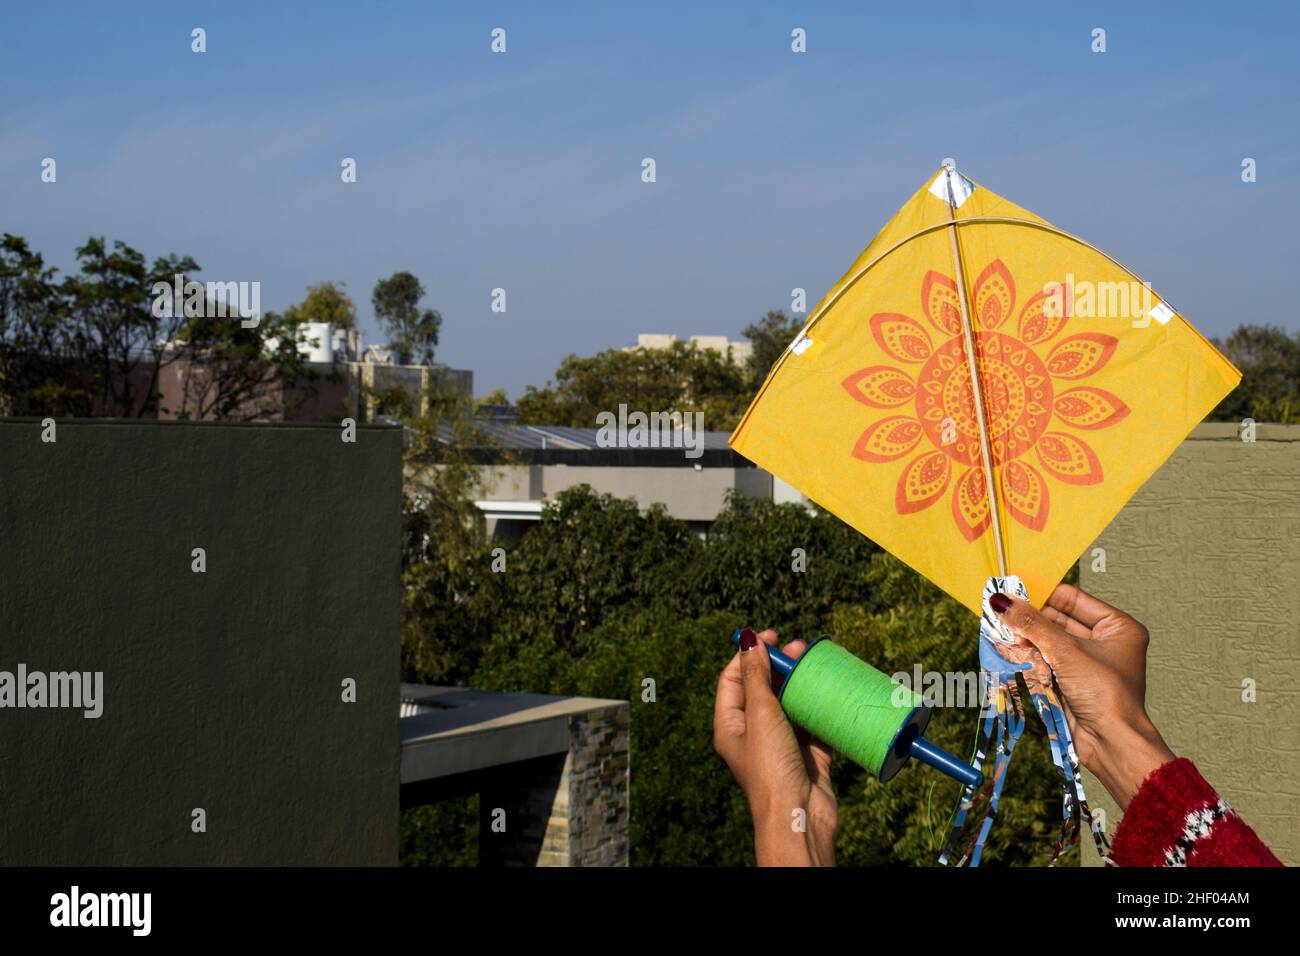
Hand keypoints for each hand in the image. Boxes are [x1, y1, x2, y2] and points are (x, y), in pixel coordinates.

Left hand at [713, 627, 837, 864]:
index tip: (770, 636)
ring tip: (816, 664)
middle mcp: (753, 734)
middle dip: (780, 666)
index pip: (733, 680)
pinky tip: (833, 692)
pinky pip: (815, 725)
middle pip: (764, 689)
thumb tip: (748, 639)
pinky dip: (823, 709)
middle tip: (799, 648)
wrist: (799, 817)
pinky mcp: (808, 756)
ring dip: (802, 684)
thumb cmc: (770, 767)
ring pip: (791, 705)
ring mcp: (781, 745)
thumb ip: (755, 676)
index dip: (749, 655)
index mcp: (730, 725)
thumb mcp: (760, 714)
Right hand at [990, 583, 1174, 808]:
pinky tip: (1008, 650)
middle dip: (1029, 619)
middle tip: (999, 611)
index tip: (1012, 588)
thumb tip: (1002, 601)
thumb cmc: (1104, 693)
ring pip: (1048, 641)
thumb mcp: (1066, 651)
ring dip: (1025, 638)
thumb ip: (1032, 624)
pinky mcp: (1071, 682)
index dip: (1042, 593)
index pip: (1073, 599)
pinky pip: (1045, 661)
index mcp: (1117, 627)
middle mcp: (1104, 642)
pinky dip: (1028, 656)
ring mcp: (1086, 664)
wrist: (1111, 743)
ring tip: (1000, 631)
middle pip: (1057, 620)